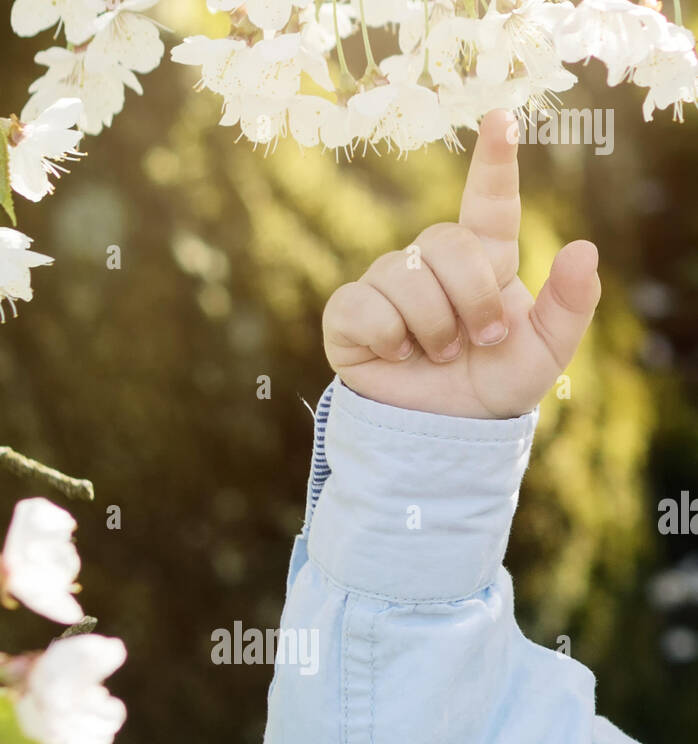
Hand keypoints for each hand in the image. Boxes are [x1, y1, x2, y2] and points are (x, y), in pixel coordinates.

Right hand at [322, 110, 601, 419]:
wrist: (443, 436)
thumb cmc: (492, 389)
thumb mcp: (545, 354)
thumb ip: (569, 305)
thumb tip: (583, 248)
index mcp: (483, 261)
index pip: (488, 203)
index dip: (494, 161)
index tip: (502, 120)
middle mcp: (431, 263)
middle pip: (446, 242)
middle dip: (470, 297)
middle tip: (479, 341)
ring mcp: (387, 285)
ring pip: (406, 275)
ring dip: (432, 326)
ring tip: (439, 356)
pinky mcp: (349, 315)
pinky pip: (363, 305)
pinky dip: (388, 336)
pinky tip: (397, 356)